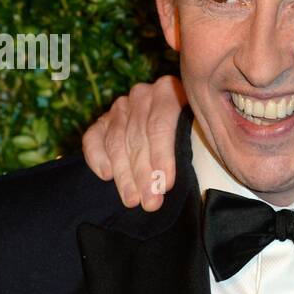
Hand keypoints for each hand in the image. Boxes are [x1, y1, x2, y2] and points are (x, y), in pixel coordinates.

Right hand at [82, 75, 187, 210]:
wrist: (174, 123)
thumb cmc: (194, 131)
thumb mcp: (200, 131)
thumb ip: (195, 142)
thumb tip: (195, 176)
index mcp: (169, 91)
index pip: (160, 126)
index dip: (162, 156)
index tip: (166, 184)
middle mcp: (142, 95)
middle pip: (138, 137)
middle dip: (144, 174)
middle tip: (150, 202)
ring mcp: (120, 107)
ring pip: (117, 142)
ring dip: (124, 175)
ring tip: (132, 200)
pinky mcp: (102, 121)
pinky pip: (93, 138)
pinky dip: (96, 157)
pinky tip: (106, 176)